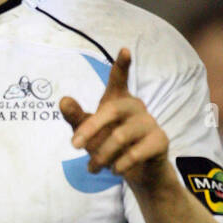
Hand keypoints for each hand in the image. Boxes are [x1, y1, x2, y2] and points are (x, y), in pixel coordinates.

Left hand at [59, 48, 170, 196]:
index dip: (121, 65)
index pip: (119, 79)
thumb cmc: (110, 146)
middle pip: (111, 110)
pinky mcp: (160, 141)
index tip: (124, 50)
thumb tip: (62, 100)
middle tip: (73, 145)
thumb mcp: (89, 133)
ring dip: (101, 156)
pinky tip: (115, 170)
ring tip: (92, 168)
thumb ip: (76, 117)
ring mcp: (150, 122)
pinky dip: (119, 165)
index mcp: (119, 101)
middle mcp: (136, 107)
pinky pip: (135, 153)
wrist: (139, 173)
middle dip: (90, 129)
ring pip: (120, 137)